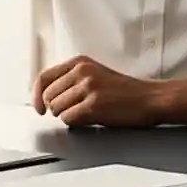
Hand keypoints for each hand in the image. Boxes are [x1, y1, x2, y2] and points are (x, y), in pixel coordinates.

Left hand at [31, 56, 166, 127]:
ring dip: (67, 116)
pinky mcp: (94, 104)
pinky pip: (69, 119)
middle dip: (56, 109)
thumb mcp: (94, 74)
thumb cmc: (124, 91)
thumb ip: (71, 80)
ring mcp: (88, 87)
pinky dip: (75, 123)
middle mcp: (81, 71)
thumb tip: (45, 97)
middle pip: (48, 96)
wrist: (149, 98)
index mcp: (79, 62)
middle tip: (73, 112)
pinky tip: (89, 119)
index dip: (36, 95)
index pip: (44, 77)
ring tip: (85, 114)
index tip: (38, 108)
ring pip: (57, 109)